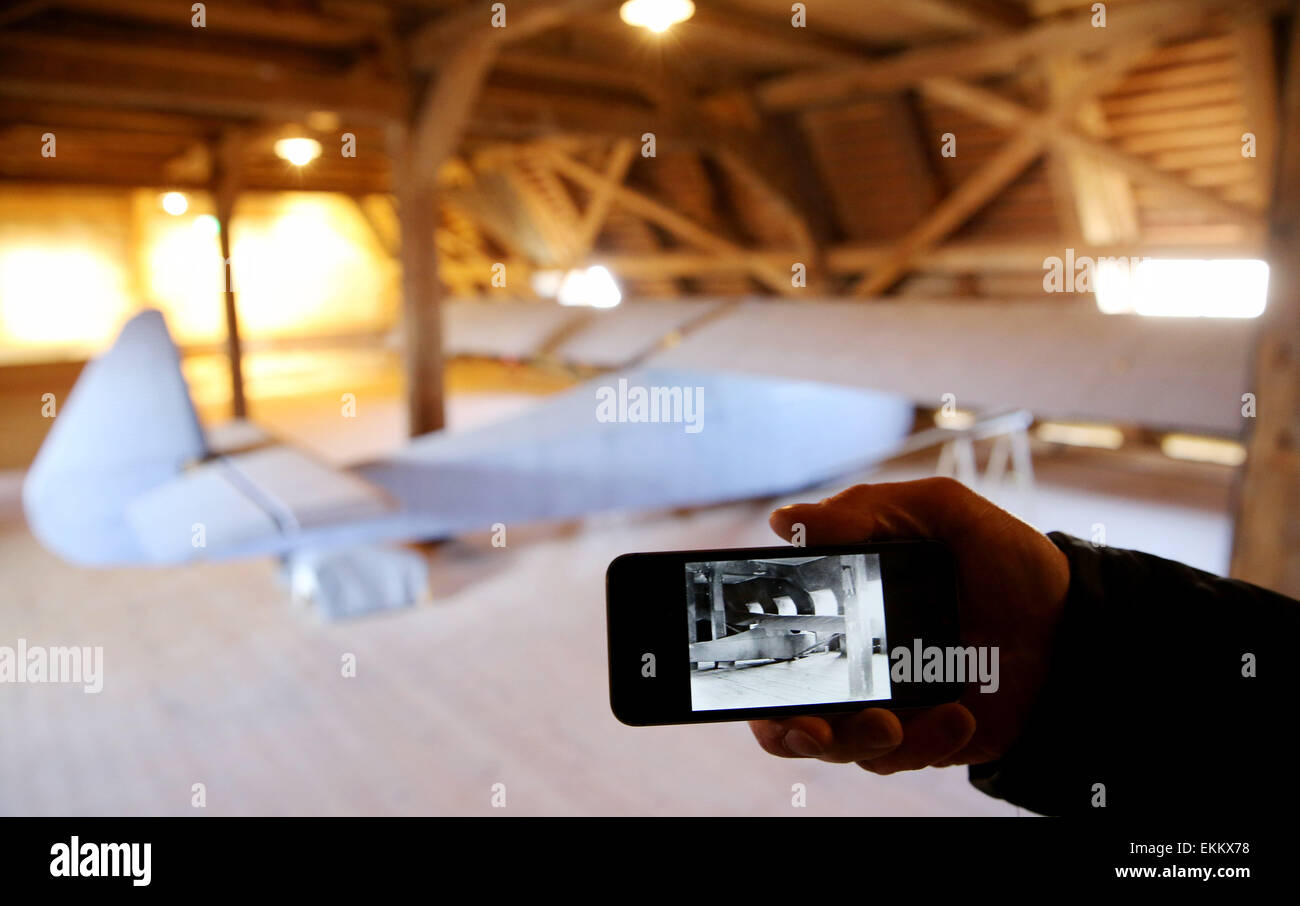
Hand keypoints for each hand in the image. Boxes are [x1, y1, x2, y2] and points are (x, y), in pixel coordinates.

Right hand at [749, 477, 1068, 773]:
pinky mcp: (928, 740)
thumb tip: (785, 521)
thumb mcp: (941, 512)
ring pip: (839, 745)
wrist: (1077, 624)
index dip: (752, 661)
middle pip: (789, 713)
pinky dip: (926, 745)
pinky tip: (958, 716)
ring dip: (854, 741)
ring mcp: (890, 704)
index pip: (778, 641)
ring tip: (892, 722)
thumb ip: (865, 510)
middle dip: (787, 729)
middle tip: (809, 724)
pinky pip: (900, 760)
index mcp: (847, 607)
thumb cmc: (1006, 562)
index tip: (753, 668)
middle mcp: (857, 661)